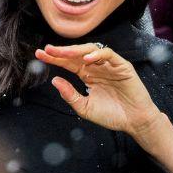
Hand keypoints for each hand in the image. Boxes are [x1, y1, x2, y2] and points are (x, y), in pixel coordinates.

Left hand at [38, 44, 162, 133]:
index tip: (39, 55)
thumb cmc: (111, 115)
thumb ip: (70, 95)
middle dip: (61, 51)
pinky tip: (86, 59)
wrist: (133, 122)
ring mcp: (109, 65)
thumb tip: (54, 80)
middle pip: (76, 54)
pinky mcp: (122, 65)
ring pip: (91, 50)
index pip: (68, 63)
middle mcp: (96, 67)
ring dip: (75, 50)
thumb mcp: (85, 107)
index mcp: (87, 75)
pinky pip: (108, 54)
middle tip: (47, 50)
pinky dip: (97, 55)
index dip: (54, 58)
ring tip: (62, 52)